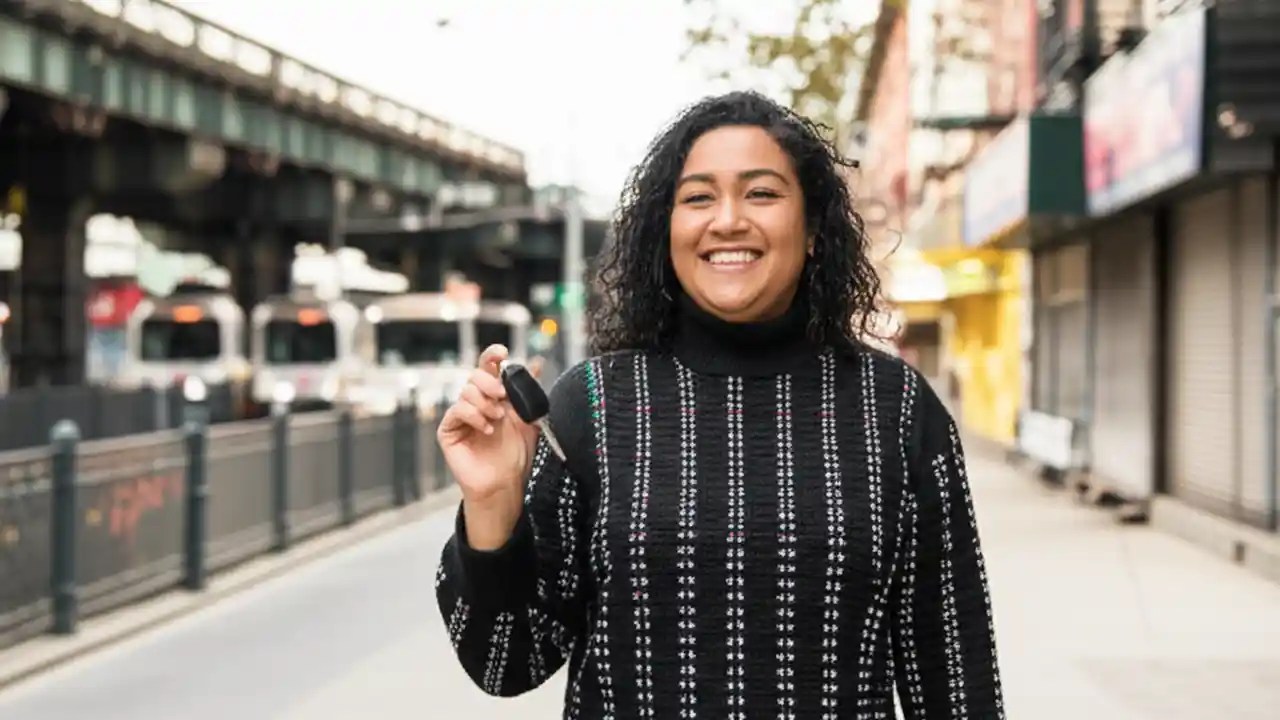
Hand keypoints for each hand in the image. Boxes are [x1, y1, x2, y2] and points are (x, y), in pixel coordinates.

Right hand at [437, 344, 538, 546]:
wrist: (506, 483)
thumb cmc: (517, 454)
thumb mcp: (529, 418)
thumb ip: (530, 391)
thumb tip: (537, 362)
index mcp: (494, 395)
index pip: (488, 367)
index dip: (492, 356)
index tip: (503, 354)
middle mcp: (476, 401)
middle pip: (475, 375)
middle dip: (491, 382)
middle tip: (503, 396)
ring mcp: (461, 415)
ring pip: (466, 391)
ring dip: (485, 402)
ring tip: (498, 419)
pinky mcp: (449, 430)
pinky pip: (457, 410)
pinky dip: (474, 416)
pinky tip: (487, 429)